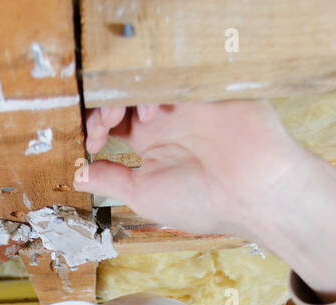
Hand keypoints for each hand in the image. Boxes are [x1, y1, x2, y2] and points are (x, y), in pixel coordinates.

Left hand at [77, 99, 335, 299]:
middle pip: (122, 96)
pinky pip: (170, 71)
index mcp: (152, 145)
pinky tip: (150, 111)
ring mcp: (185, 101)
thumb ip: (111, 180)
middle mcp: (168, 119)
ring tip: (121, 117)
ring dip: (121, 95)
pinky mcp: (204, 86)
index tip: (92, 143)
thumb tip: (78, 175)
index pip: (113, 123)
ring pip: (141, 81)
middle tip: (102, 125)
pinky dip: (152, 87)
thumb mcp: (145, 195)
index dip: (95, 126)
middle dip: (102, 106)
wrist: (256, 192)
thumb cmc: (206, 203)